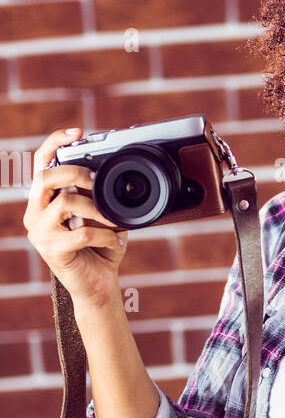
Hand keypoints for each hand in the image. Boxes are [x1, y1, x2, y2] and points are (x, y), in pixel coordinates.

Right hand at [23, 127, 127, 309]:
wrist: (97, 286)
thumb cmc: (98, 249)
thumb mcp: (99, 216)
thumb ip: (96, 195)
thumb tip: (111, 172)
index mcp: (43, 200)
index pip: (40, 163)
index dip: (55, 142)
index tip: (77, 132)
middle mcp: (35, 213)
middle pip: (48, 177)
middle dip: (78, 173)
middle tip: (99, 182)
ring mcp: (40, 232)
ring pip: (66, 203)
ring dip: (97, 208)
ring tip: (113, 220)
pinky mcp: (53, 250)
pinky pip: (82, 232)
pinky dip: (105, 234)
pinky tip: (115, 241)